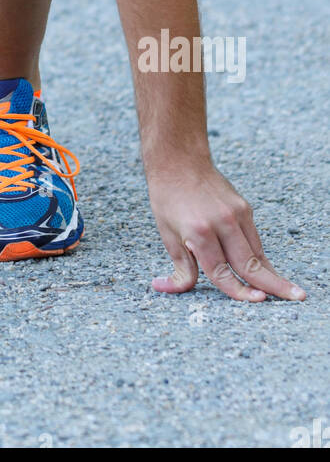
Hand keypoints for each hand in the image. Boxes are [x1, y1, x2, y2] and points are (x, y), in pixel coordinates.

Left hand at [147, 159, 305, 301]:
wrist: (179, 161)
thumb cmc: (168, 199)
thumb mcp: (167, 234)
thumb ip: (180, 266)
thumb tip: (173, 288)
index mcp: (200, 232)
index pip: (222, 271)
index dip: (238, 290)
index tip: (258, 301)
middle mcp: (222, 223)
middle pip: (250, 263)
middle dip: (273, 285)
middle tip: (295, 298)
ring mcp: (236, 213)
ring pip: (256, 252)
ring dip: (271, 273)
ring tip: (288, 291)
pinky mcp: (244, 208)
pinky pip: (254, 239)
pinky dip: (260, 257)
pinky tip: (268, 272)